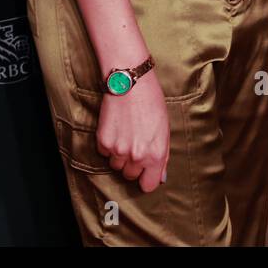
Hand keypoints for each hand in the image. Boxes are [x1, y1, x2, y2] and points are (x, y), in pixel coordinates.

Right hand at [96, 70, 170, 191]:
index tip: (145, 171)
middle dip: (132, 163)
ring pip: (115, 165)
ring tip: (125, 133)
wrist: (130, 81)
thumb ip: (162, 156)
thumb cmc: (151, 102)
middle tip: (134, 143)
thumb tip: (160, 176)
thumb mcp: (164, 129)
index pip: (148, 185)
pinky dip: (108, 143)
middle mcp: (137, 156)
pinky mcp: (103, 141)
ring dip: (119, 154)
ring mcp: (118, 150)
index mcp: (156, 155)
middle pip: (130, 175)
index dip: (146, 177)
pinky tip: (115, 127)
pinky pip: (104, 152)